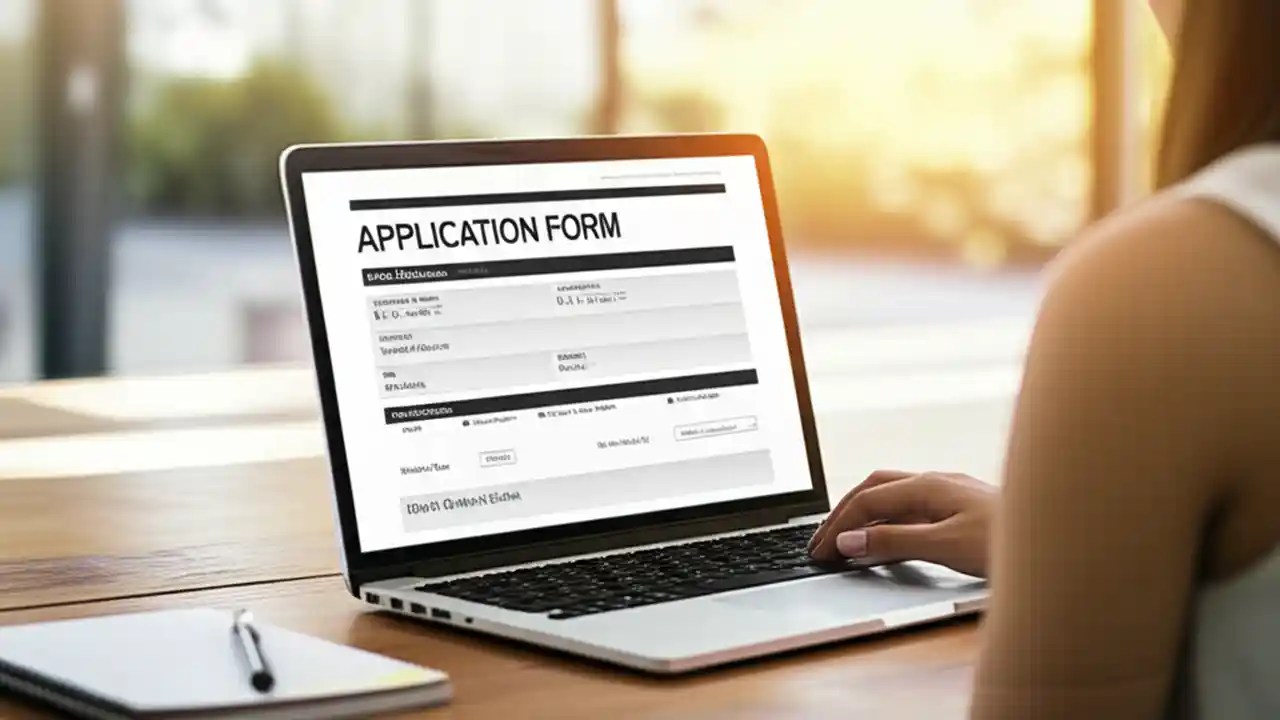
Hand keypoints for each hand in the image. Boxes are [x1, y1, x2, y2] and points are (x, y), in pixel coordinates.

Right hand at [806, 470, 995, 577]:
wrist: (1063, 539)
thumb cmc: (1011, 540)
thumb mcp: (945, 546)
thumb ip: (895, 541)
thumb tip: (852, 540)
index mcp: (928, 485)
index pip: (866, 501)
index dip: (838, 526)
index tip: (820, 551)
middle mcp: (937, 481)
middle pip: (873, 488)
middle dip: (842, 512)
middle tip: (821, 541)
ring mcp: (951, 491)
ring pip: (892, 493)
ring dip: (863, 512)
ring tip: (846, 536)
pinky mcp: (963, 505)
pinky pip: (910, 505)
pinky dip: (886, 518)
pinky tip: (889, 534)